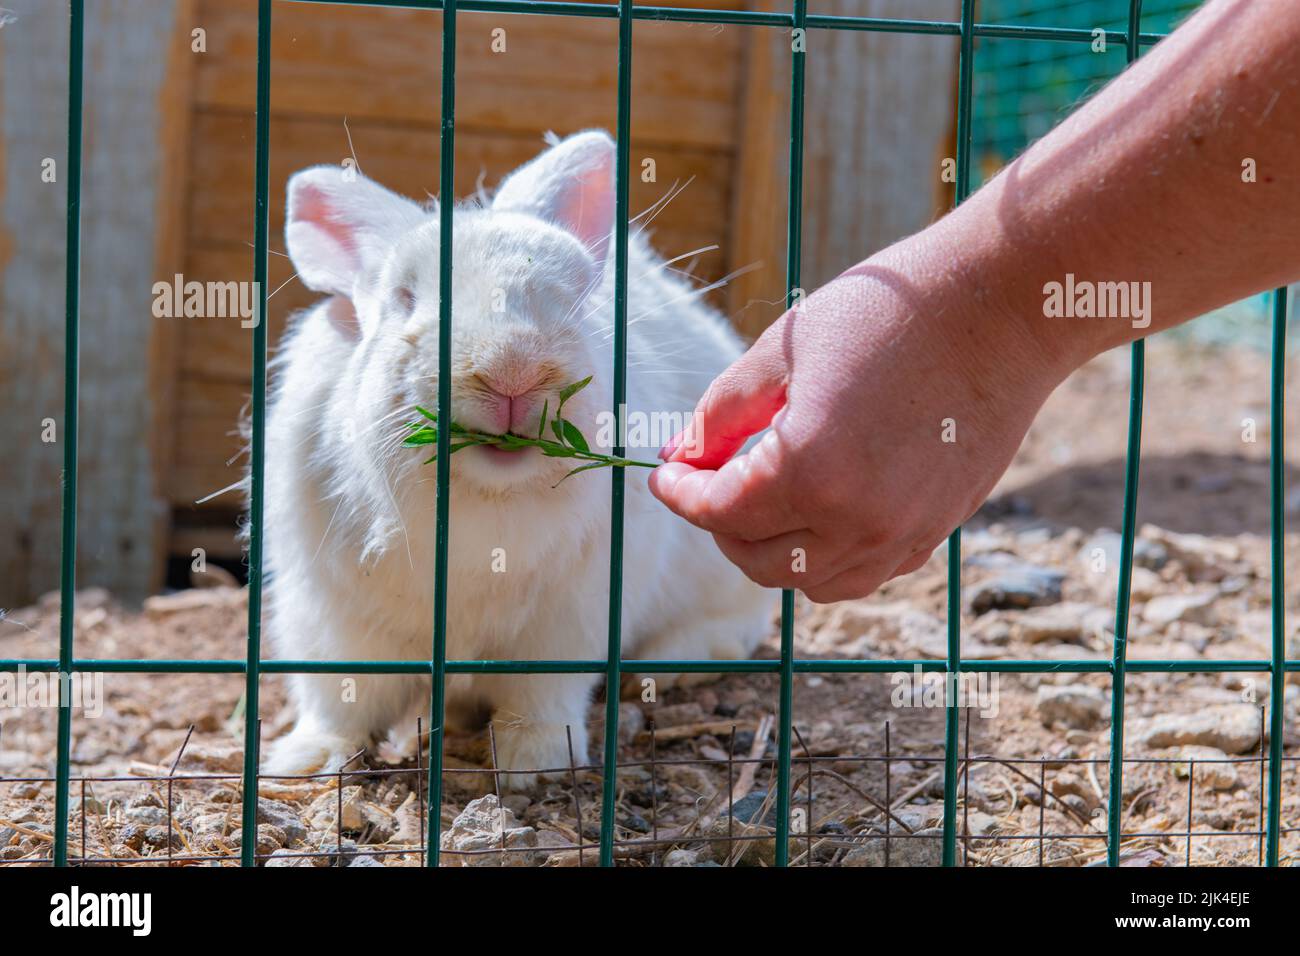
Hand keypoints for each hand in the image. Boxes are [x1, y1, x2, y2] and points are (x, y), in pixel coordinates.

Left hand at [649, 239, 1065, 602]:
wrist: (1004, 308)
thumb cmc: (888, 313)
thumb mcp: (781, 350)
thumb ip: (720, 414)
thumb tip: (680, 457)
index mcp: (811, 471)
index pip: (718, 511)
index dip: (681, 494)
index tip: (664, 475)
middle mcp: (858, 521)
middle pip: (757, 559)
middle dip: (719, 523)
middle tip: (709, 477)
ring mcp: (903, 534)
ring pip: (810, 581)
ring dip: (771, 548)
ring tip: (762, 494)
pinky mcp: (936, 532)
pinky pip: (862, 572)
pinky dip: (825, 555)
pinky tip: (819, 507)